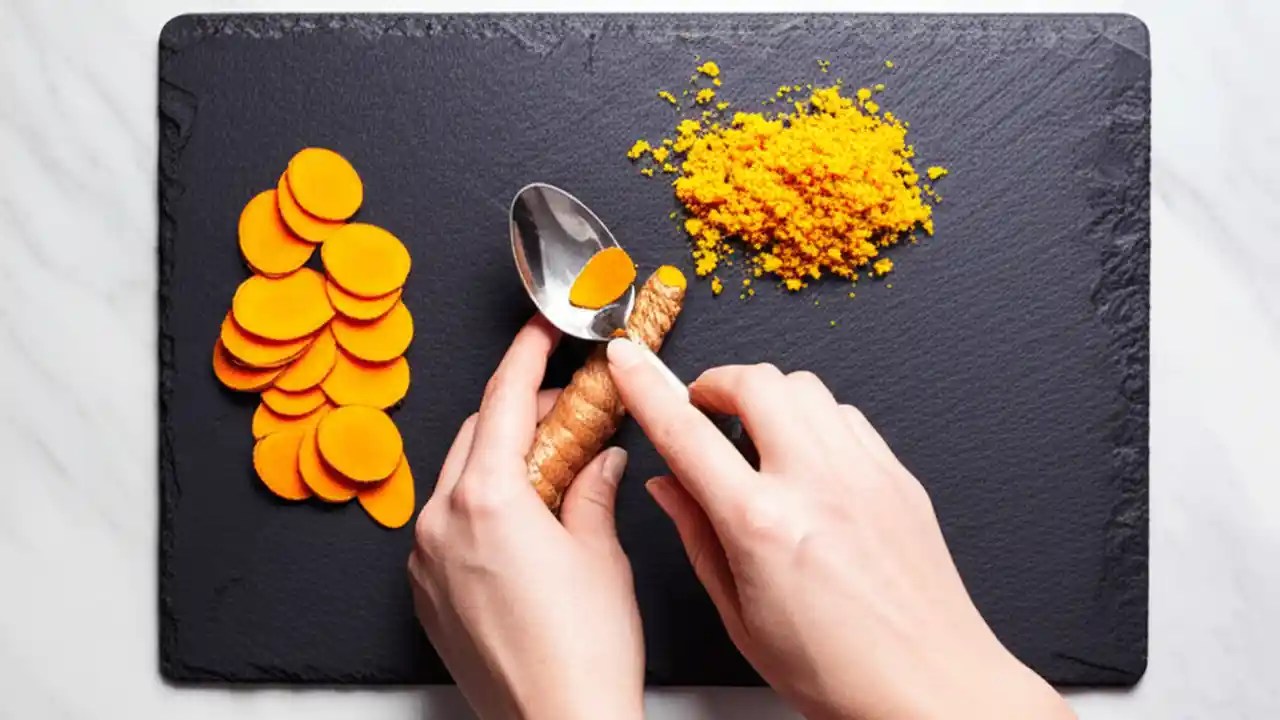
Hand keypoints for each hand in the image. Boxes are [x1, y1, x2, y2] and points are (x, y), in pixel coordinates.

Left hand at [408, 317, 643, 719]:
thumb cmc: (585, 651)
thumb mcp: (601, 554)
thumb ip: (593, 491)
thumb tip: (600, 462)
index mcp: (488, 500)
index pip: (503, 402)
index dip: (527, 356)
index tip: (540, 329)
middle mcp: (442, 523)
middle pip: (476, 435)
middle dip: (520, 411)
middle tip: (569, 409)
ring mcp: (426, 562)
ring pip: (457, 480)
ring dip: (500, 459)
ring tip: (553, 468)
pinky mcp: (426, 595)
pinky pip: (446, 525)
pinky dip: (480, 505)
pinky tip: (524, 521)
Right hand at [607, 338, 1074, 719]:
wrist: (931, 689)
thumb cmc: (840, 672)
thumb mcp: (741, 617)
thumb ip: (697, 538)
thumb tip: (667, 487)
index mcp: (762, 526)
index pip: (686, 432)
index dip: (647, 388)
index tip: (628, 360)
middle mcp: (816, 484)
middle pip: (755, 383)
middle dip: (716, 382)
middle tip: (702, 409)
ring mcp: (864, 473)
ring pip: (805, 387)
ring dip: (768, 396)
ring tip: (756, 435)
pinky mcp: (897, 476)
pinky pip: (847, 416)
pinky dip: (815, 419)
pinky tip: (807, 456)